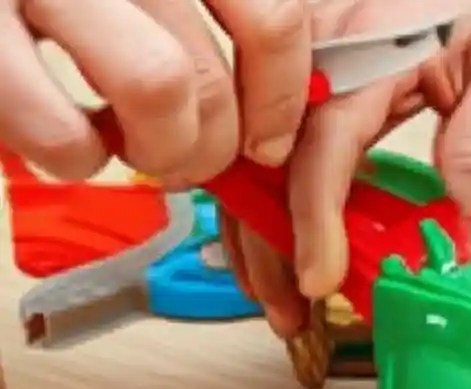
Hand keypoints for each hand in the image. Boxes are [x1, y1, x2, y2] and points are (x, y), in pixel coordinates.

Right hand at [0, 0, 314, 182]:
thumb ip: (189, 17)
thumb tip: (269, 107)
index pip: (271, 17)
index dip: (283, 98)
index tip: (269, 139)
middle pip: (213, 70)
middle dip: (212, 146)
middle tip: (187, 158)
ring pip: (158, 88)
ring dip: (156, 150)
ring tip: (125, 149)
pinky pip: (59, 129)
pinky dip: (70, 157)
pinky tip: (57, 140)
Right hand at [224, 0, 470, 336]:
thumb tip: (467, 238)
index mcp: (372, 43)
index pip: (323, 144)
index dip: (315, 220)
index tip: (322, 278)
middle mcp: (317, 47)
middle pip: (265, 159)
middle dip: (271, 247)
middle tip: (293, 312)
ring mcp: (298, 57)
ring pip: (250, 154)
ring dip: (260, 231)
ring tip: (282, 297)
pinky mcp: (297, 68)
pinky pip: (265, 139)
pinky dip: (267, 197)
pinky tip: (280, 243)